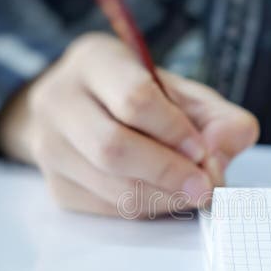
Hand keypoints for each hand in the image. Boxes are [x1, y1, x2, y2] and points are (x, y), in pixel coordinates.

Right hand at [0, 33, 258, 216]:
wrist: (87, 109)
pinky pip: (108, 209)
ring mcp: (49, 147)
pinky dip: (147, 209)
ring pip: (110, 186)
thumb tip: (221, 154)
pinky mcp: (56, 187)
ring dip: (163, 197)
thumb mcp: (185, 92)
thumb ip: (217, 117)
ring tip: (192, 193)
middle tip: (205, 187)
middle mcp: (58, 101)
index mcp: (94, 61)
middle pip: (113, 148)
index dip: (174, 131)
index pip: (133, 99)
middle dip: (169, 172)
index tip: (202, 150)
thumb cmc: (143, 96)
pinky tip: (166, 197)